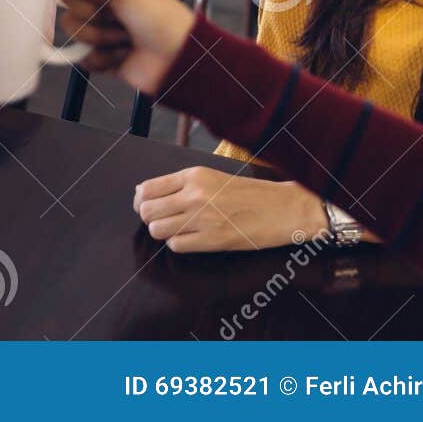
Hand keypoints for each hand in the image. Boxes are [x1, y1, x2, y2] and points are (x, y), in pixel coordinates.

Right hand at [55, 0, 194, 95]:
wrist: (179, 60)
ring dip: (101, 38)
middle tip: (118, 16)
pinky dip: (103, 59)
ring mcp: (99, 29)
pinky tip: (123, 54)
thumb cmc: (162, 18)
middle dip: (94, 16)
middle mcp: (100, 3)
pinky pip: (82, 58)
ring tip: (125, 37)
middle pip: (68, 7)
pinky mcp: (100, 55)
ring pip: (74, 34)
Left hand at [133, 167, 328, 252]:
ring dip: (163, 232)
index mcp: (193, 176)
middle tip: (161, 220)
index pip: (147, 189)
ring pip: (158, 230)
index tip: (145, 206)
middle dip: (149, 218)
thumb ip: (179, 184)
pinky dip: (179, 244)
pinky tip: (191, 238)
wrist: (281, 208)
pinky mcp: (213, 240)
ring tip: (178, 229)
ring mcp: (203, 218)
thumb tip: (144, 194)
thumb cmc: (247, 193)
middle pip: (147, 211)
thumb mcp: (211, 178)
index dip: (141, 201)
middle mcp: (194, 195)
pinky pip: (176, 246)